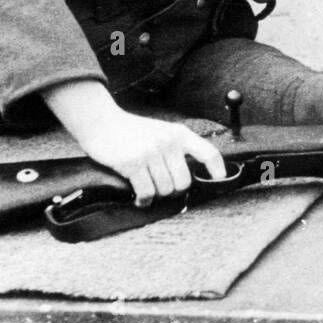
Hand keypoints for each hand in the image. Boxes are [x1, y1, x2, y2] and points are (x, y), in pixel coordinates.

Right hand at [42, 79, 227, 204]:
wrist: (101, 122)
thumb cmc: (131, 131)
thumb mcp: (160, 131)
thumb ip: (175, 148)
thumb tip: (187, 176)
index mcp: (179, 133)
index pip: (208, 152)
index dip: (217, 169)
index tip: (220, 180)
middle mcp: (168, 142)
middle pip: (184, 182)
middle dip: (172, 190)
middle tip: (160, 187)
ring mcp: (151, 151)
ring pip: (165, 190)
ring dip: (155, 195)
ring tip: (147, 188)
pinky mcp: (134, 162)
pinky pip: (147, 192)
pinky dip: (143, 199)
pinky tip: (139, 197)